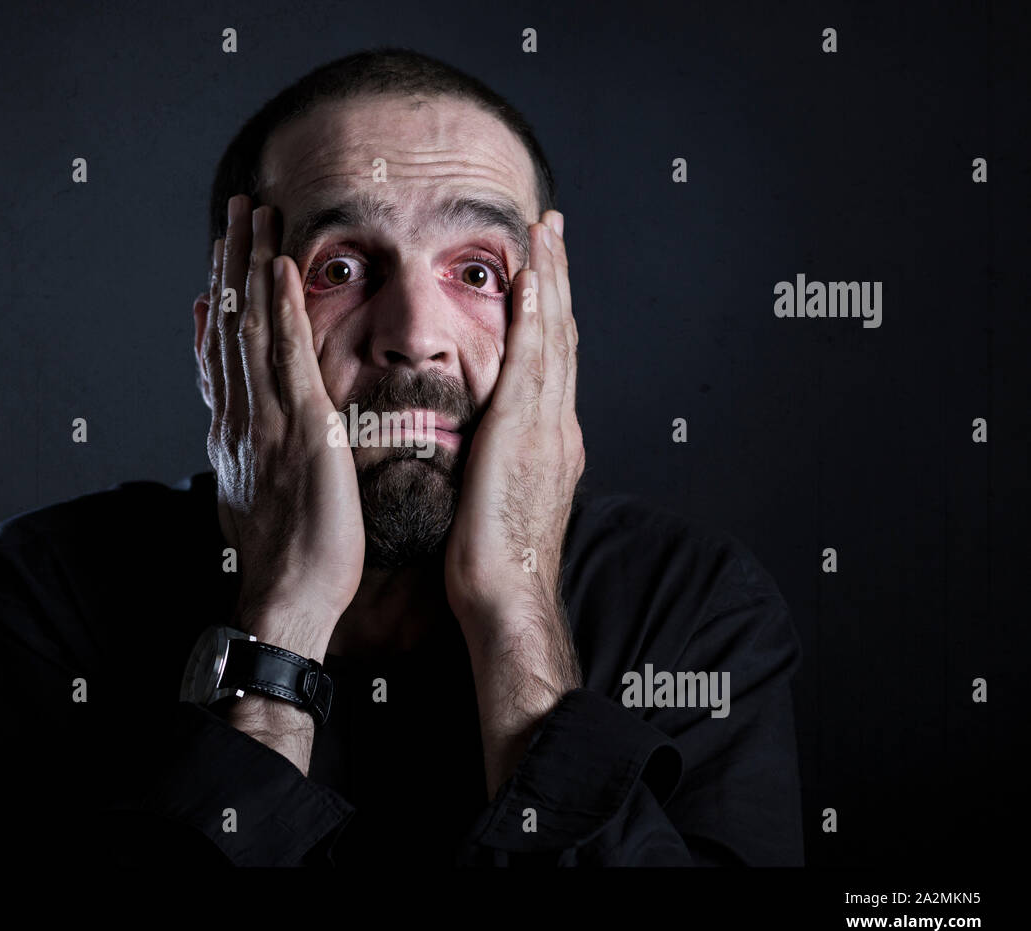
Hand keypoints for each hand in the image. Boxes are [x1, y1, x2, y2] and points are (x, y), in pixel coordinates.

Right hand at [200, 195, 365, 659]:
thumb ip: (251, 455)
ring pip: (251, 329)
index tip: (221, 261)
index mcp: (233, 434)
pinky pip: (286, 357)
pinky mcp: (302, 431)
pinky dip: (279, 310)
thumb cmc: (287, 562)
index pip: (221, 353)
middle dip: (231, 262)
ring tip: (254, 214)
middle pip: (230, 325)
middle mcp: (239, 419)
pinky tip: (280, 269)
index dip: (220, 300)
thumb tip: (242, 431)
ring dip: (251, 266)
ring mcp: (266, 422)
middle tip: (235, 210)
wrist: (288, 600)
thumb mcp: (258, 498)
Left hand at [443, 211, 584, 649]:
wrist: (506, 596)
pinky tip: (530, 280)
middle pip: (560, 336)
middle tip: (552, 228)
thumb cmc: (491, 561)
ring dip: (550, 280)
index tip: (540, 269)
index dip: (548, 311)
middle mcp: (557, 425)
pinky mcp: (525, 434)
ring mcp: (548, 427)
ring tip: (546, 232)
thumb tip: (476, 443)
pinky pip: (533, 362)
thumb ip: (492, 460)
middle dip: (557, 279)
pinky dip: (536, 318)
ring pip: (554, 337)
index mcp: (548, 440)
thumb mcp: (495, 497)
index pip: (550, 360)